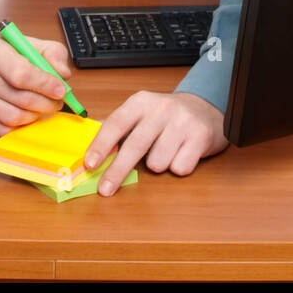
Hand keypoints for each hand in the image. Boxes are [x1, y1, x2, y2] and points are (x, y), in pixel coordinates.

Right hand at [0, 23, 72, 136]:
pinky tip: (26, 117)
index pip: (22, 74)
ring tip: (42, 107)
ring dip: (34, 116)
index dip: (46, 84)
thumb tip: (63, 74)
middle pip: (21, 99)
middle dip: (47, 103)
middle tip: (57, 100)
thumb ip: (47, 50)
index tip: (61, 89)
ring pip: (12, 117)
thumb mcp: (17, 37)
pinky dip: (18, 127)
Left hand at [83, 91, 228, 195]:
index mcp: (141, 102)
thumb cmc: (166, 116)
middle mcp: (162, 108)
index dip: (101, 145)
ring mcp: (183, 122)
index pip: (117, 123)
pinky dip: (177, 166)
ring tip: (165, 152)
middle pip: (135, 146)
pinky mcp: (200, 137)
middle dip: (117, 171)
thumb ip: (115, 128)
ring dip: (157, 165)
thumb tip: (87, 148)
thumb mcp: (140, 113)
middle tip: (105, 190)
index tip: (90, 164)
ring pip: (158, 163)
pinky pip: (179, 168)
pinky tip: (181, 153)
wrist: (206, 108)